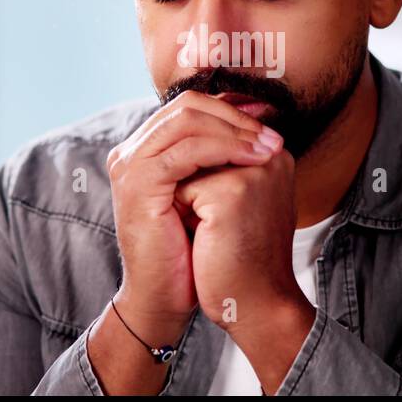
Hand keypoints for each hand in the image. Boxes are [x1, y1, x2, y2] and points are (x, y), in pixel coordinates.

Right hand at [106, 90, 283, 337]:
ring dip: (236, 131)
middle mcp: (131, 151)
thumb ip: (219, 156)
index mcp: (144, 149)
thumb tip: (257, 116)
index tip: (269, 123)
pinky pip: (186, 150)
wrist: (164, 296)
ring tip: (269, 147)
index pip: (189, 106)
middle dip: (235, 117)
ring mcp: (130, 165)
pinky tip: (252, 160)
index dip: (232, 110)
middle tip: (271, 135)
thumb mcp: (206, 193)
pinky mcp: (138, 183)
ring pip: (188, 122)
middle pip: (187, 106)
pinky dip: (225, 149)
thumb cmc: (189, 250)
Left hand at [177, 147, 304, 331]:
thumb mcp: (242, 202)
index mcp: (275, 156)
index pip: (213, 138)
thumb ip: (226, 167)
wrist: (255, 304)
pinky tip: (206, 239)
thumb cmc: (244, 257)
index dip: (201, 177)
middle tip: (214, 225)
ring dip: (185, 198)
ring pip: (187, 166)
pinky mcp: (232, 192)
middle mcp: (269, 156)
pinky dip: (181, 214)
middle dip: (191, 184)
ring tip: (211, 230)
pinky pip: (180, 187)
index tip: (220, 214)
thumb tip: (187, 144)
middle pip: (198, 146)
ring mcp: (252, 172)